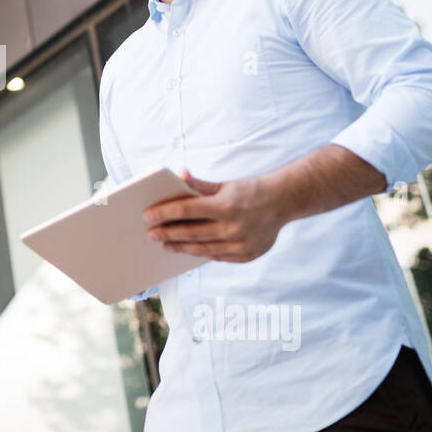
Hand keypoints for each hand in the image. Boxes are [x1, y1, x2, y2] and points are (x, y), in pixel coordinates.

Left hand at [142, 169, 287, 262]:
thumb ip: (200, 185)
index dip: (164, 213)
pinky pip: (217, 256)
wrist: (284, 202)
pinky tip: (187, 250)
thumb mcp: (225, 184)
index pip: (185, 211)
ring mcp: (240, 244)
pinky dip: (200, 253)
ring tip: (165, 244)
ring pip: (202, 249)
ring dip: (180, 247)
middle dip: (167, 234)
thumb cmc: (250, 191)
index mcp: (225, 206)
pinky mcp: (246, 255)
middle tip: (150, 234)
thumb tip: (178, 175)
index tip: (147, 216)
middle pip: (190, 233)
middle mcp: (232, 227)